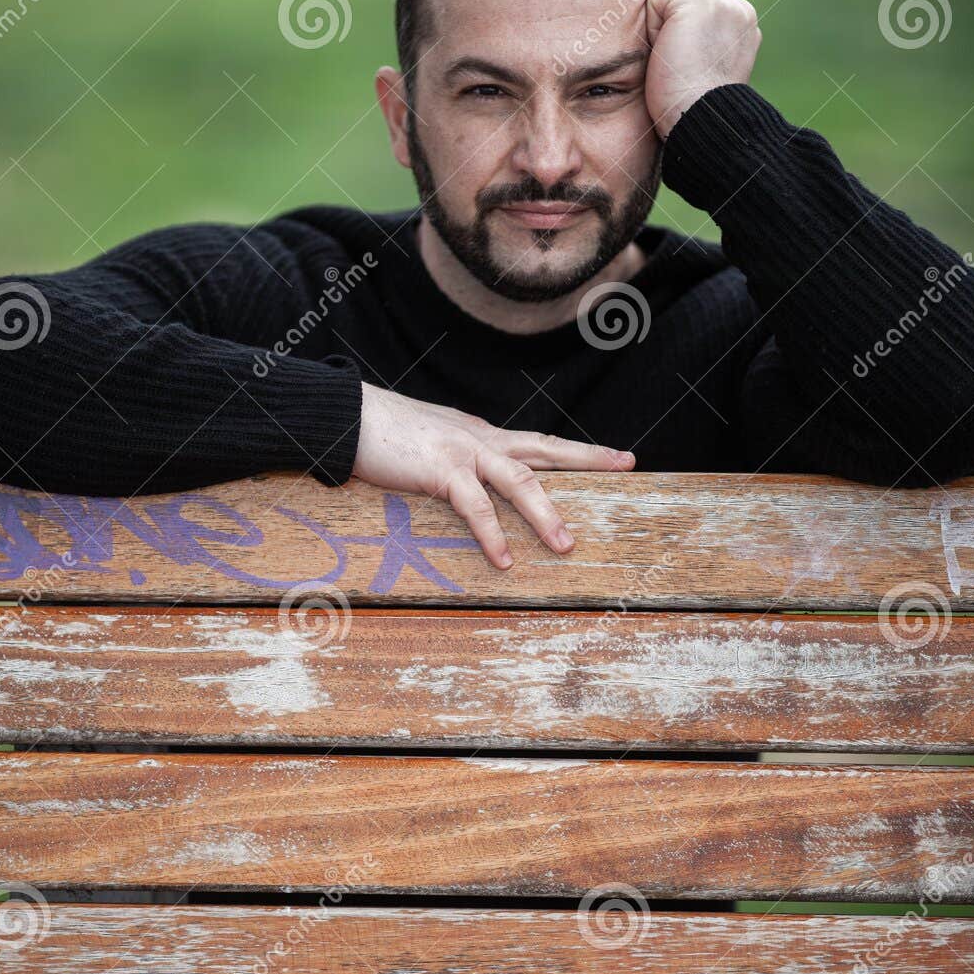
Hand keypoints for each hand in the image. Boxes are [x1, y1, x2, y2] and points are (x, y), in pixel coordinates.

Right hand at [354, 383, 634, 568]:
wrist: (347, 415)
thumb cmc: (382, 434)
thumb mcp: (429, 444)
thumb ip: (454, 462)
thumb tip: (467, 486)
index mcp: (480, 435)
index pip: (537, 443)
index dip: (577, 452)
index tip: (615, 456)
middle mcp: (480, 438)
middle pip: (544, 449)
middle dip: (588, 458)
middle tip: (626, 463)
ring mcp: (463, 451)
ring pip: (519, 480)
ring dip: (544, 514)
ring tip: (566, 545)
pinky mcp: (440, 469)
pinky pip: (474, 506)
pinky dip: (491, 533)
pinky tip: (503, 558)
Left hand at [643, 0, 761, 139]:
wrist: (700, 118)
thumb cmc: (692, 102)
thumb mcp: (704, 57)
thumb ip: (699, 26)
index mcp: (742, 20)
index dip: (678, 21)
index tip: (686, 57)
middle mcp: (737, 6)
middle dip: (669, 20)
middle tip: (682, 59)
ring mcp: (720, 1)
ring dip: (660, 24)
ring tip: (677, 56)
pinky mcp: (697, 3)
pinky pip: (655, 0)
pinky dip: (653, 29)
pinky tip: (670, 52)